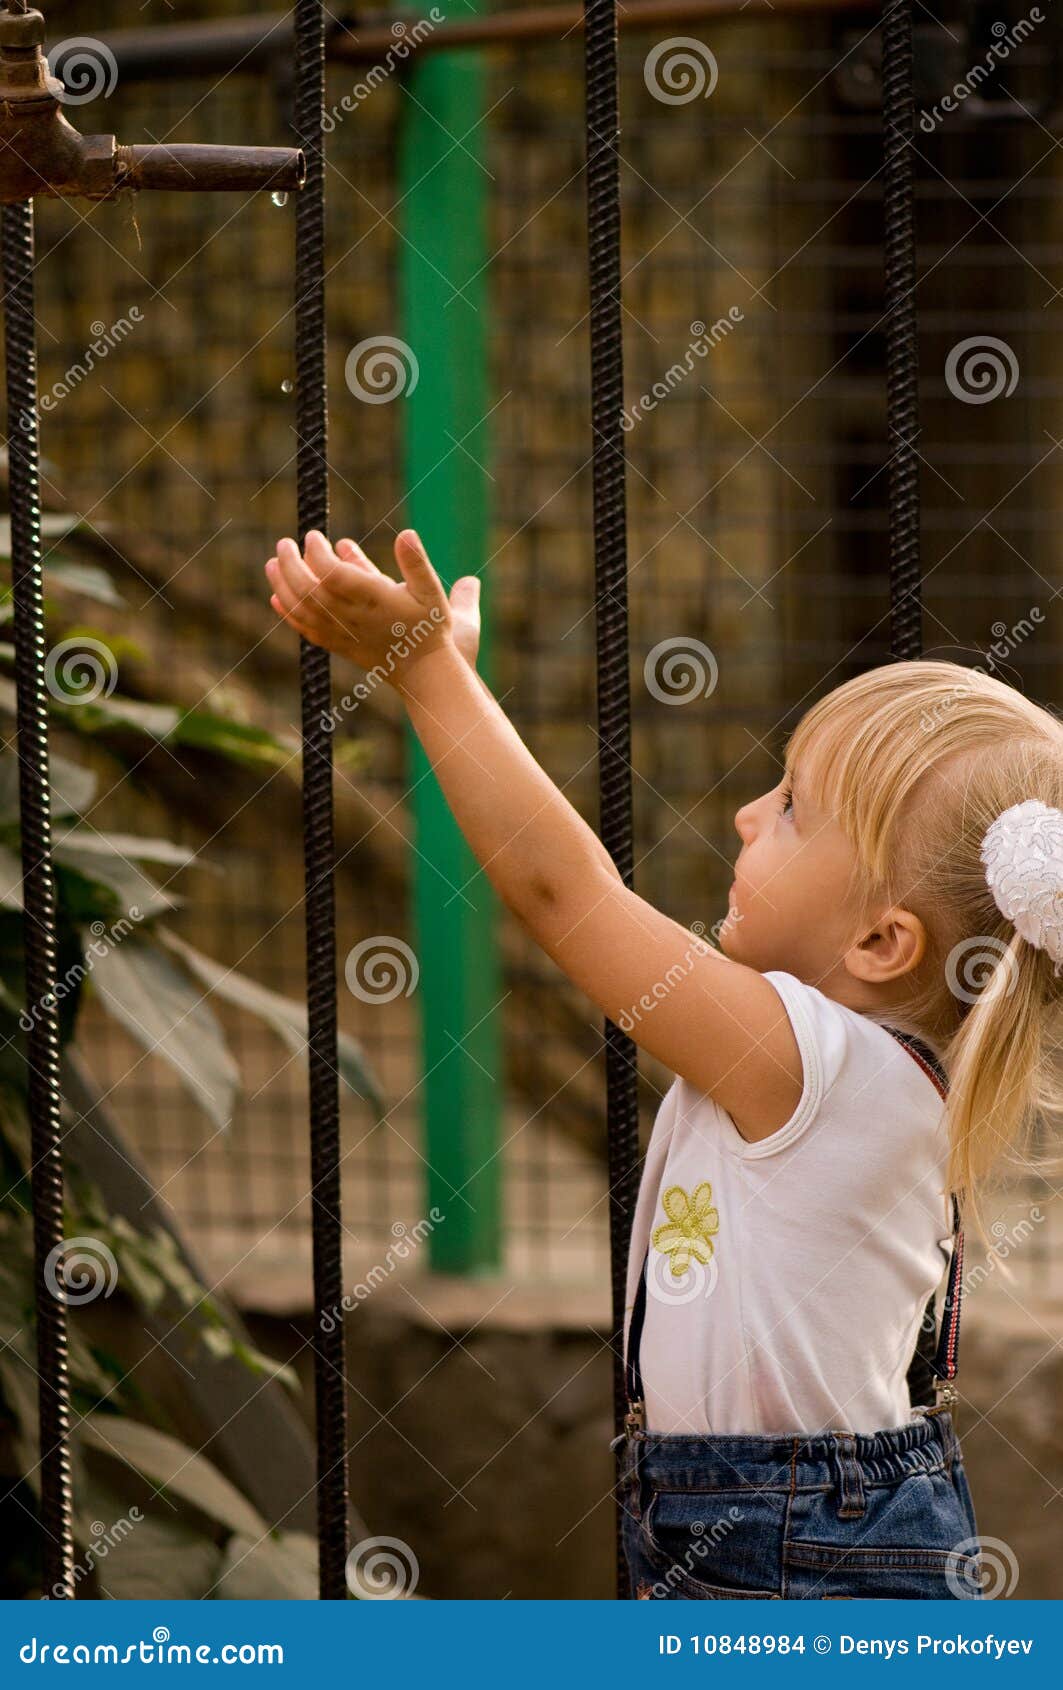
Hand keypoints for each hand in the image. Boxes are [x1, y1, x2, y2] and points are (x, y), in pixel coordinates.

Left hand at [266, 528, 475, 681]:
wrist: (422, 671)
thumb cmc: (428, 627)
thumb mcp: (431, 591)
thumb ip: (416, 562)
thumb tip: (406, 533)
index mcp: (375, 600)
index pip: (334, 575)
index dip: (318, 554)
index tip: (314, 536)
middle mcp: (354, 617)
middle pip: (310, 590)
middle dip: (291, 564)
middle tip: (284, 543)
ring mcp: (342, 633)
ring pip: (303, 610)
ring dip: (282, 586)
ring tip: (272, 563)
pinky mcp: (337, 645)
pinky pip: (306, 630)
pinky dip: (288, 614)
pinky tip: (276, 598)